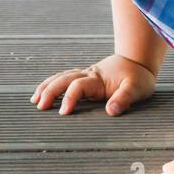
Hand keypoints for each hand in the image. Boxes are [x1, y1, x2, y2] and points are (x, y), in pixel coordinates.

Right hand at [30, 54, 156, 115]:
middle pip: (63, 80)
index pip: (78, 87)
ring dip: (47, 87)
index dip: (70, 98)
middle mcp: (88, 75)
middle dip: (50, 92)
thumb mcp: (137, 88)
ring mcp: (85, 75)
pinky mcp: (85, 78)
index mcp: (98, 79)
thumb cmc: (138, 77)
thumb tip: (111, 111)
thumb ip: (124, 99)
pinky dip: (52, 84)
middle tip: (40, 106)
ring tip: (35, 100)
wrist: (138, 61)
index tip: (63, 113)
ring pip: (61, 77)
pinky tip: (44, 92)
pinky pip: (64, 79)